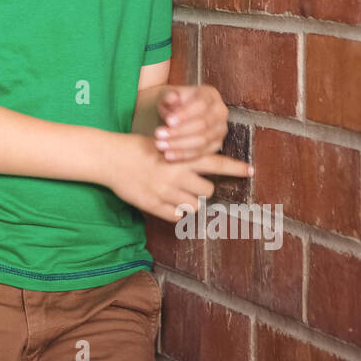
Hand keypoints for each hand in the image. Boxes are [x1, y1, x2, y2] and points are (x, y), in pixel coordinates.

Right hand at [105, 132, 251, 222]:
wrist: (110, 157)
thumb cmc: (136, 148)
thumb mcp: (163, 143)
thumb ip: (183, 155)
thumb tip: (202, 168)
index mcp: (181, 156)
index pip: (216, 162)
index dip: (235, 168)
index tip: (250, 171)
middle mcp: (176, 174)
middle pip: (208, 191)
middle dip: (203, 190)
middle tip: (190, 186)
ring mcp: (165, 191)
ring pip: (193, 206)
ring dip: (189, 202)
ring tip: (175, 194)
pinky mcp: (153, 204)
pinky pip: (176, 217)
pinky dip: (175, 212)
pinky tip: (165, 202)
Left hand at [151, 84, 228, 160]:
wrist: (175, 114)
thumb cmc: (172, 103)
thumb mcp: (167, 96)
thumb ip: (168, 96)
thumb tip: (172, 97)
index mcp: (210, 95)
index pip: (201, 104)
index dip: (185, 114)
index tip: (168, 121)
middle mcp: (220, 112)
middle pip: (204, 124)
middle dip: (180, 131)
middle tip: (159, 134)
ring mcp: (220, 129)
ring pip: (203, 140)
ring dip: (180, 145)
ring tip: (160, 145)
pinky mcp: (216, 145)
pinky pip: (202, 153)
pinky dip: (184, 155)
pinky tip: (169, 155)